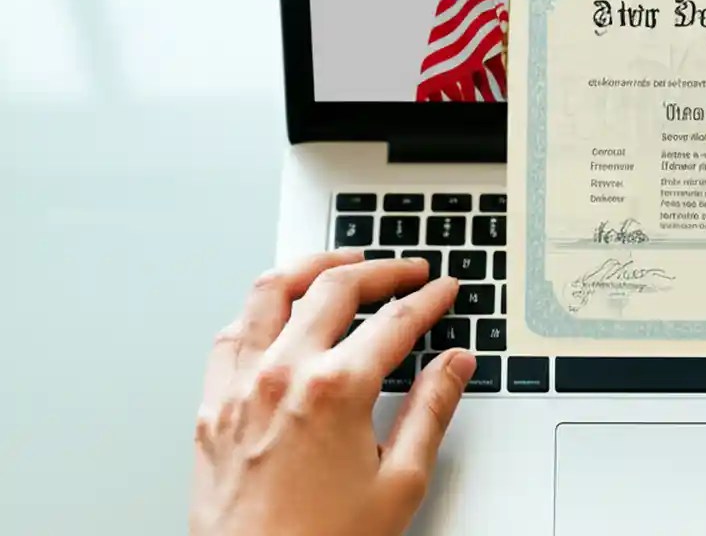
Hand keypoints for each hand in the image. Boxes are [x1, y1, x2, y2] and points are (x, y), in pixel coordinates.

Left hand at [189, 251, 475, 535]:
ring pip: (272, 292)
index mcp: (336, 389)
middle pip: (336, 287)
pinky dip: (259, 309)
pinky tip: (276, 311)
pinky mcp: (213, 405)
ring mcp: (241, 385)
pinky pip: (232, 334)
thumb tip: (454, 366)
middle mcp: (283, 374)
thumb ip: (431, 410)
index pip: (396, 321)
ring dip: (313, 267)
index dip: (429, 299)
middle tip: (407, 270)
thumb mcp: (400, 481)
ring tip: (341, 263)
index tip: (443, 291)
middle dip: (381, 269)